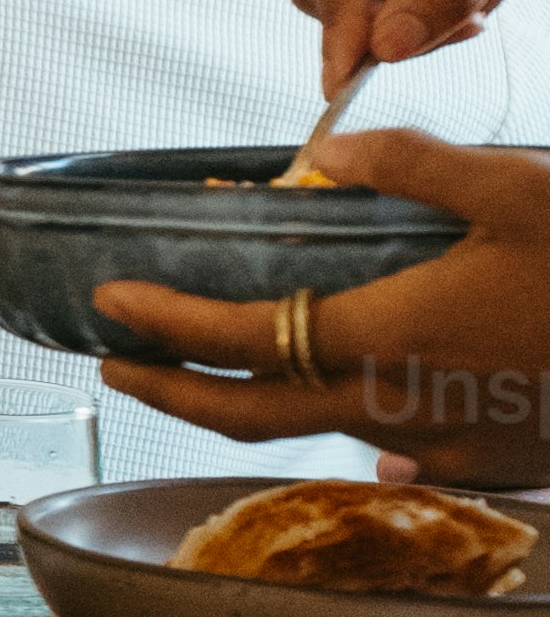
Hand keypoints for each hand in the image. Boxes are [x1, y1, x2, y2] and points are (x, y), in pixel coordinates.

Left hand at [94, 124, 549, 465]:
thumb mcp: (514, 188)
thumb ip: (413, 168)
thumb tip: (334, 150)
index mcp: (388, 337)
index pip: (239, 342)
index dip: (164, 329)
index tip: (108, 308)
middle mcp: (396, 409)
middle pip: (253, 414)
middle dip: (171, 392)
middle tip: (116, 364)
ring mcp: (441, 449)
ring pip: (321, 431)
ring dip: (257, 403)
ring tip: (217, 367)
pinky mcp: (487, 465)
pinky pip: (393, 447)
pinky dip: (352, 418)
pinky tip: (356, 397)